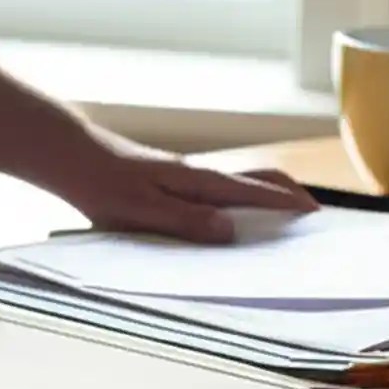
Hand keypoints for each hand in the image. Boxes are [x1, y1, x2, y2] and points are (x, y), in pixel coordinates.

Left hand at [44, 126, 320, 242]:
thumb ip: (187, 221)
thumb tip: (231, 231)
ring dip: (266, 198)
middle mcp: (198, 175)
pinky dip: (239, 200)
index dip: (288, 205)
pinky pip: (217, 191)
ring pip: (239, 184)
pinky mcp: (171, 182)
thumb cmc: (102, 183)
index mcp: (198, 181)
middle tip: (312, 217)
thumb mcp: (143, 211)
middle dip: (289, 195)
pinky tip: (233, 218)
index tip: (316, 218)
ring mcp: (186, 177)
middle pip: (258, 179)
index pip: (256, 192)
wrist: (71, 157)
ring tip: (283, 221)